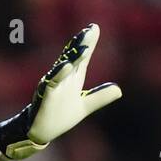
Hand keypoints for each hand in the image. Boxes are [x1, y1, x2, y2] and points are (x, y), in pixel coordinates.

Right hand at [0, 23, 121, 160]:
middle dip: (81, 43)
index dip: (88, 44)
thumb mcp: (85, 106)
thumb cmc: (60, 116)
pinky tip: (67, 65)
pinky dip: (59, 74)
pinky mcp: (45, 95)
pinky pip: (52, 82)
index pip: (82, 58)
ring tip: (84, 46)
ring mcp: (54, 85)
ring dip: (73, 56)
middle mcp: (63, 77)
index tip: (94, 28)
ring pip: (63, 67)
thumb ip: (100, 97)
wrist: (42, 132)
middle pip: (73, 57)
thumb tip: (119, 90)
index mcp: (73, 78)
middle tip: (91, 29)